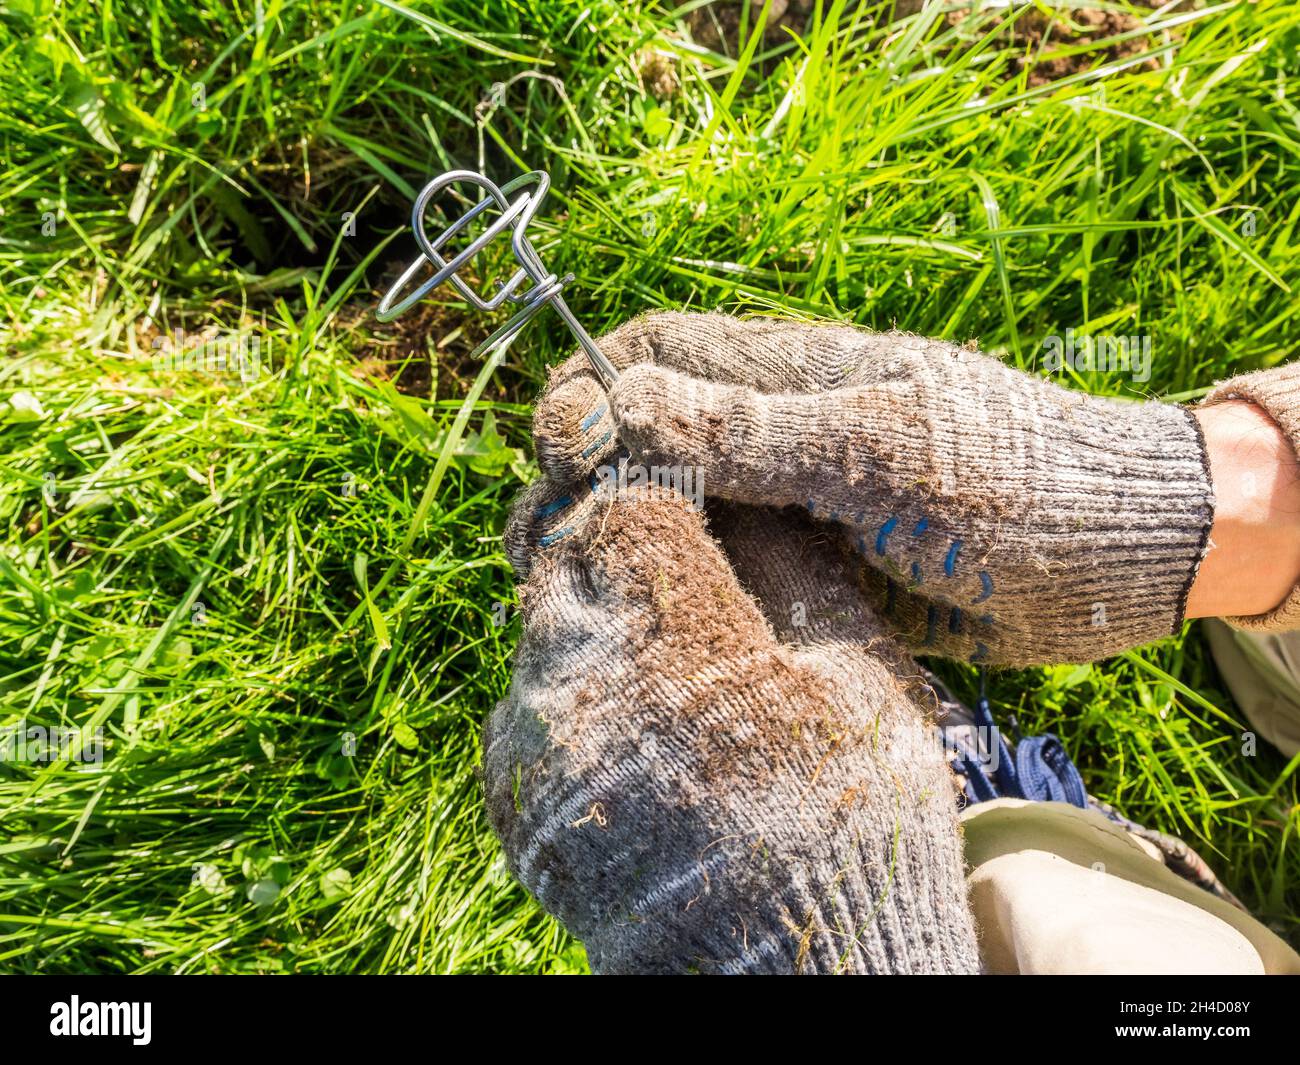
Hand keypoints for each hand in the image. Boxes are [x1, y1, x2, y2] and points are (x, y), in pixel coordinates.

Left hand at [484, 482, 977, 973]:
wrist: (782, 972)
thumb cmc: (849, 821)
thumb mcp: (860, 673)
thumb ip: (794, 559)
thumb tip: (750, 479)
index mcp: (676, 637)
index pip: (624, 495)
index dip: (654, 465)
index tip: (683, 465)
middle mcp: (578, 680)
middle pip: (564, 545)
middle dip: (611, 525)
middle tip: (667, 539)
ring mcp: (531, 741)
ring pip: (539, 617)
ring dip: (591, 603)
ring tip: (660, 637)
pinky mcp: (508, 791)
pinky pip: (526, 693)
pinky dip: (572, 678)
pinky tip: (633, 708)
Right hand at [530, 312, 1215, 665]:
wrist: (1112, 563)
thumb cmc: (1011, 487)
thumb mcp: (883, 449)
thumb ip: (755, 427)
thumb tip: (615, 404)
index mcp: (784, 374)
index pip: (648, 354)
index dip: (584, 389)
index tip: (561, 456)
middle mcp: (769, 434)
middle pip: (638, 436)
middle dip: (575, 478)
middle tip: (537, 546)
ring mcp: (783, 506)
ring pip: (668, 511)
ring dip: (610, 540)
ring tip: (563, 593)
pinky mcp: (801, 572)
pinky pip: (716, 574)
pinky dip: (668, 592)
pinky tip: (639, 631)